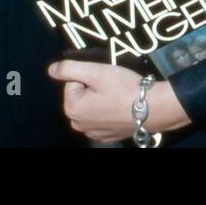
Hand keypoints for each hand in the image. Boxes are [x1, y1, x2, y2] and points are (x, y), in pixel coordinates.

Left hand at [47, 60, 190, 144]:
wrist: (154, 108)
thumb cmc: (124, 88)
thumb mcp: (96, 71)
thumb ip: (70, 68)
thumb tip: (51, 69)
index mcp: (72, 108)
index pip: (73, 80)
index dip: (89, 75)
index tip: (104, 78)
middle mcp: (78, 124)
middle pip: (80, 94)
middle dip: (93, 87)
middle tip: (112, 86)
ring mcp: (93, 133)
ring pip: (90, 105)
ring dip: (100, 98)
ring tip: (117, 95)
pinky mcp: (107, 136)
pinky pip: (100, 118)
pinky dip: (107, 111)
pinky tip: (120, 107)